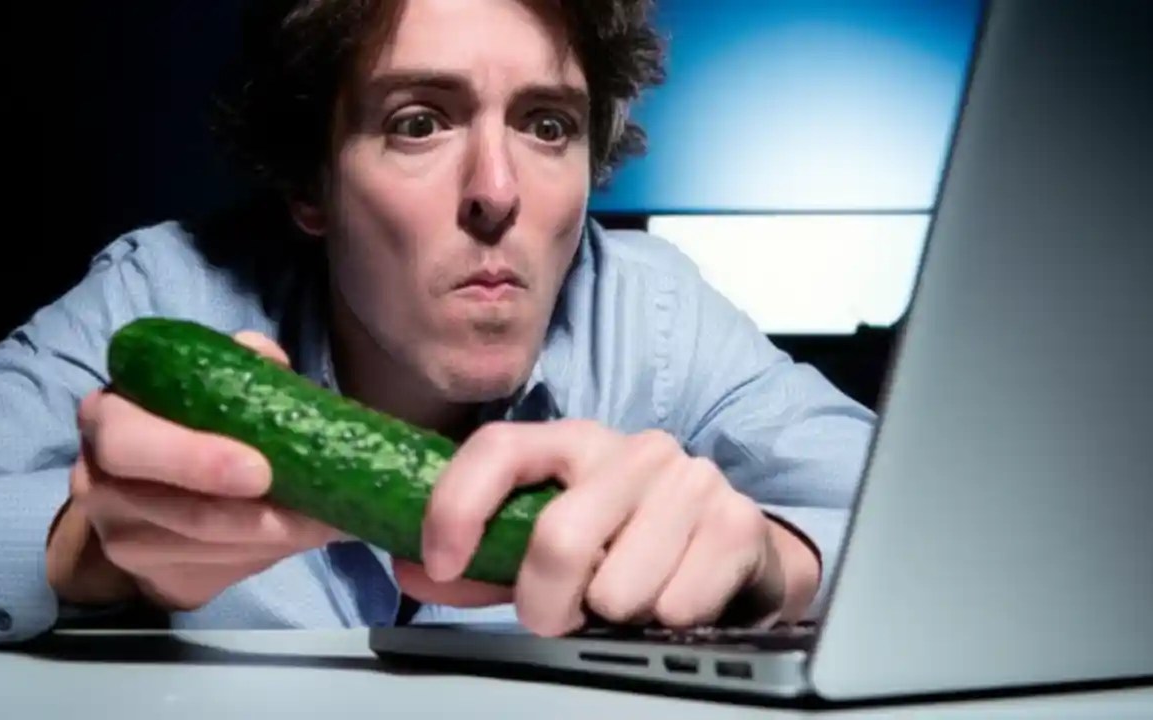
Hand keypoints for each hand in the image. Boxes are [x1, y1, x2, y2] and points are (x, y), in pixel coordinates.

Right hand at [46, 331, 340, 609]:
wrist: (150, 492)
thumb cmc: (190, 423)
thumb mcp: (206, 385)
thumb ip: (233, 367)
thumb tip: (265, 358)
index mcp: (109, 419)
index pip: (128, 439)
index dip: (193, 457)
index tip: (260, 469)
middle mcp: (99, 481)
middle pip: (172, 509)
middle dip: (245, 515)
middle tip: (309, 515)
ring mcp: (119, 536)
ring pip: (202, 547)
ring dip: (274, 539)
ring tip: (328, 523)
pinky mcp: (151, 576)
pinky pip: (216, 570)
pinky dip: (268, 555)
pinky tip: (305, 539)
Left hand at [392, 420, 820, 635]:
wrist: (739, 553)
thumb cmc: (632, 543)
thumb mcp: (551, 543)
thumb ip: (485, 558)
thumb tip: (413, 566)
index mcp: (574, 441)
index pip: (499, 447)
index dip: (457, 507)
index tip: (441, 563)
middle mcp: (633, 449)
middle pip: (558, 538)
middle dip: (546, 604)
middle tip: (557, 615)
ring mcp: (689, 479)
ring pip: (617, 588)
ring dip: (614, 617)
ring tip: (629, 597)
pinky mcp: (735, 523)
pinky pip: (674, 606)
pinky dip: (666, 622)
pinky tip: (674, 597)